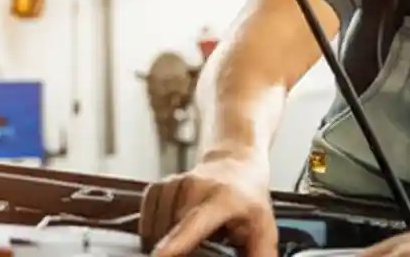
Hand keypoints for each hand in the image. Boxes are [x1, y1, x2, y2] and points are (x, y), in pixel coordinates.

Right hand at [138, 150, 275, 256]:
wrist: (236, 163)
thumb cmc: (249, 199)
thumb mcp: (264, 227)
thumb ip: (260, 254)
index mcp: (222, 198)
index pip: (194, 223)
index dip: (176, 243)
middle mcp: (194, 187)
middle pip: (171, 234)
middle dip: (181, 250)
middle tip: (206, 244)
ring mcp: (173, 185)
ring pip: (156, 232)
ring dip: (168, 243)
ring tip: (194, 236)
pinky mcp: (157, 187)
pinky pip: (146, 223)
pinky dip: (155, 233)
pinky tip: (175, 230)